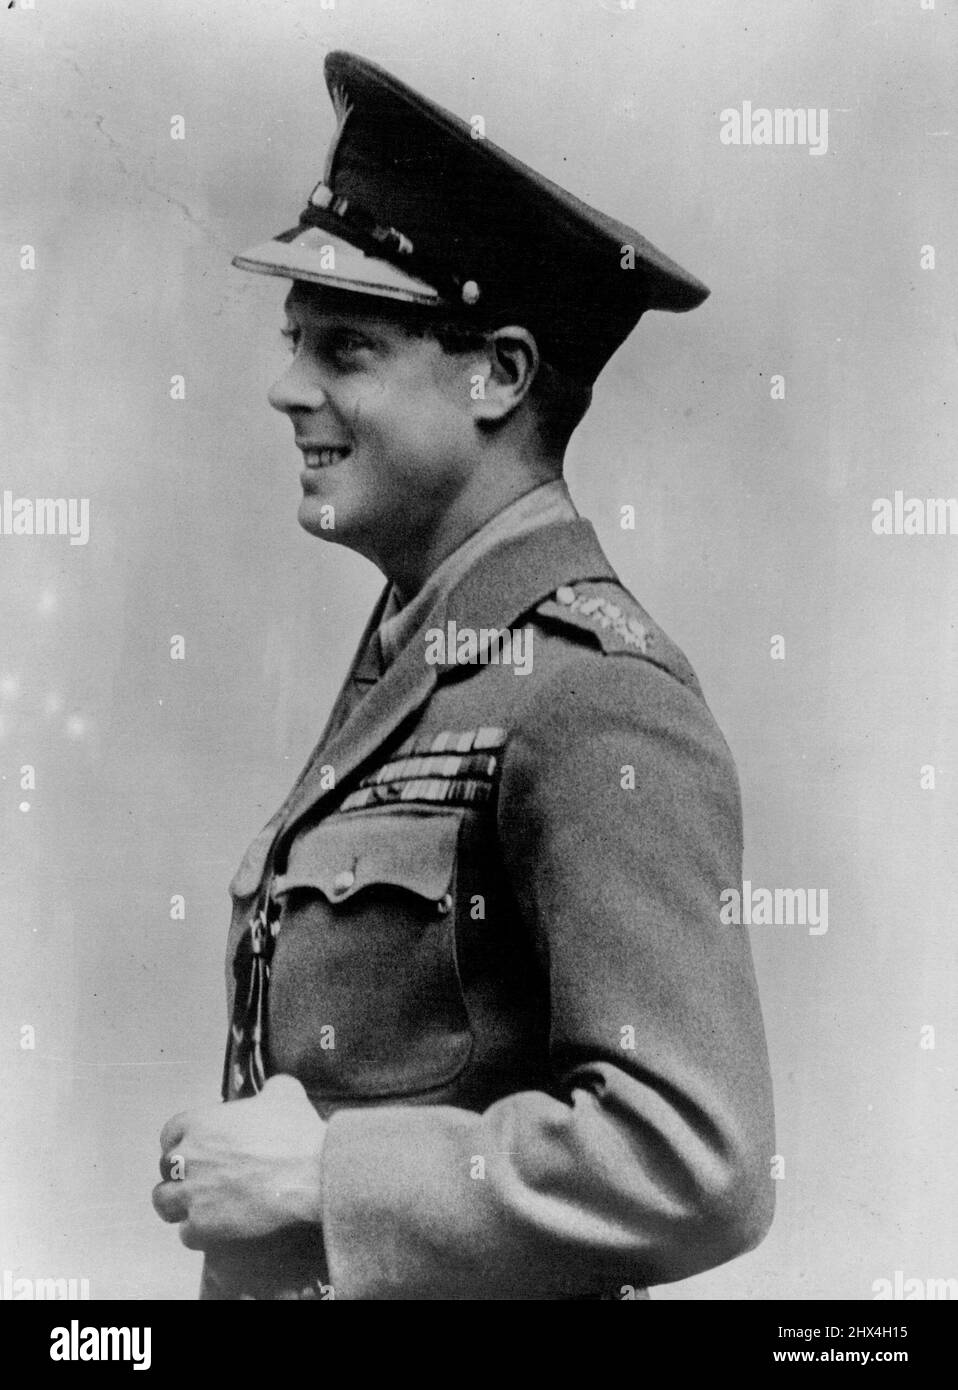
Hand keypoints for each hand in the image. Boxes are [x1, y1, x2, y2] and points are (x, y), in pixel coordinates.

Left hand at [153, 1074, 326, 1249]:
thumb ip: (270, 1087)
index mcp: (200, 1123)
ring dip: (179, 1204)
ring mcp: (192, 1192)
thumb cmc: (296, 1131)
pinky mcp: (203, 1224)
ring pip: (164, 1202)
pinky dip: (199, 1232)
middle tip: (204, 1178)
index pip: (170, 1133)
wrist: (310, 1173)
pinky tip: (216, 1229)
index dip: (181, 1142)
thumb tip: (272, 1089)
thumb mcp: (285, 1093)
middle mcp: (188, 1156)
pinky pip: (186, 1233)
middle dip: (182, 1172)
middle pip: (166, 1168)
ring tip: (199, 1207)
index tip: (195, 1150)